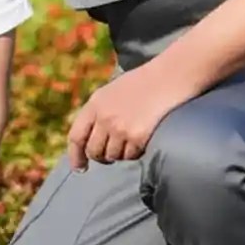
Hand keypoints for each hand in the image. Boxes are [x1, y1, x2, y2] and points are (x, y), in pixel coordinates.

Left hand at [66, 63, 196, 170]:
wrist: (168, 77)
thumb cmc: (142, 84)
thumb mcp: (111, 92)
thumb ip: (98, 113)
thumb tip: (90, 138)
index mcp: (95, 104)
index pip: (76, 136)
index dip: (75, 155)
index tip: (79, 168)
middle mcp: (104, 118)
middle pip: (94, 151)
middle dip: (101, 157)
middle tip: (110, 156)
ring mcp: (120, 128)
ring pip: (113, 156)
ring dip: (120, 154)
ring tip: (131, 140)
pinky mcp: (137, 137)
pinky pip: (131, 155)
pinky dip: (136, 152)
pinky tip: (142, 139)